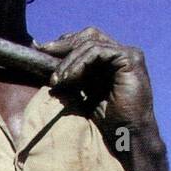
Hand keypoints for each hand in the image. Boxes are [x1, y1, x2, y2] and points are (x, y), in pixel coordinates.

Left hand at [36, 27, 155, 131]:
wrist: (127, 134)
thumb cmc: (107, 119)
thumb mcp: (82, 93)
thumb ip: (71, 78)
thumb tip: (46, 67)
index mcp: (109, 60)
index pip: (85, 40)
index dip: (63, 44)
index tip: (40, 51)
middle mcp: (120, 53)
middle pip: (88, 36)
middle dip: (63, 46)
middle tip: (44, 57)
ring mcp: (127, 53)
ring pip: (91, 43)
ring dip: (69, 61)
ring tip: (57, 80)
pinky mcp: (130, 58)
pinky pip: (99, 52)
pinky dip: (80, 63)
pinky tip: (69, 78)